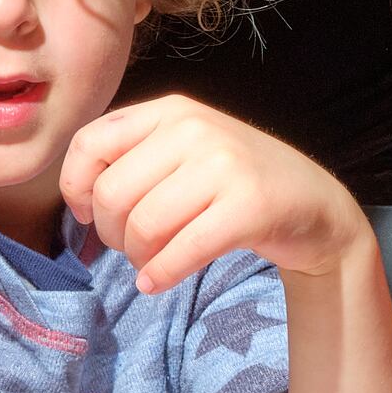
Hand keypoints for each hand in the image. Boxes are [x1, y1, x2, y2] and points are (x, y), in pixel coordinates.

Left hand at [62, 94, 365, 291]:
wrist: (315, 205)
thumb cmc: (235, 184)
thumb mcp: (185, 151)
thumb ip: (134, 158)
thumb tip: (79, 200)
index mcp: (171, 110)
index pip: (91, 142)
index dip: (76, 186)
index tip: (89, 213)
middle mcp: (195, 129)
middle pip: (112, 192)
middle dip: (111, 233)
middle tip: (131, 246)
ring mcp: (224, 165)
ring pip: (143, 225)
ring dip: (137, 258)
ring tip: (150, 263)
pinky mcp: (248, 207)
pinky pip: (180, 251)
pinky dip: (159, 275)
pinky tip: (157, 282)